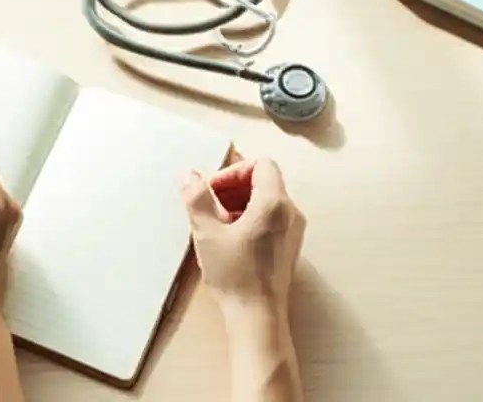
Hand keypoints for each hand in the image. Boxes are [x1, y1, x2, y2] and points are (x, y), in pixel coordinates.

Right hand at [181, 153, 305, 314]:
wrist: (257, 317)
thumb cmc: (236, 276)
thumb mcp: (207, 233)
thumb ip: (197, 199)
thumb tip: (190, 176)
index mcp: (274, 204)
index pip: (260, 165)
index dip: (232, 172)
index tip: (212, 190)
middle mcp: (290, 214)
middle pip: (263, 181)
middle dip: (232, 188)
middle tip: (209, 206)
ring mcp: (292, 232)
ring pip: (265, 201)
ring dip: (238, 204)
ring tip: (216, 225)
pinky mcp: (287, 247)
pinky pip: (270, 219)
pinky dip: (248, 219)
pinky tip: (228, 240)